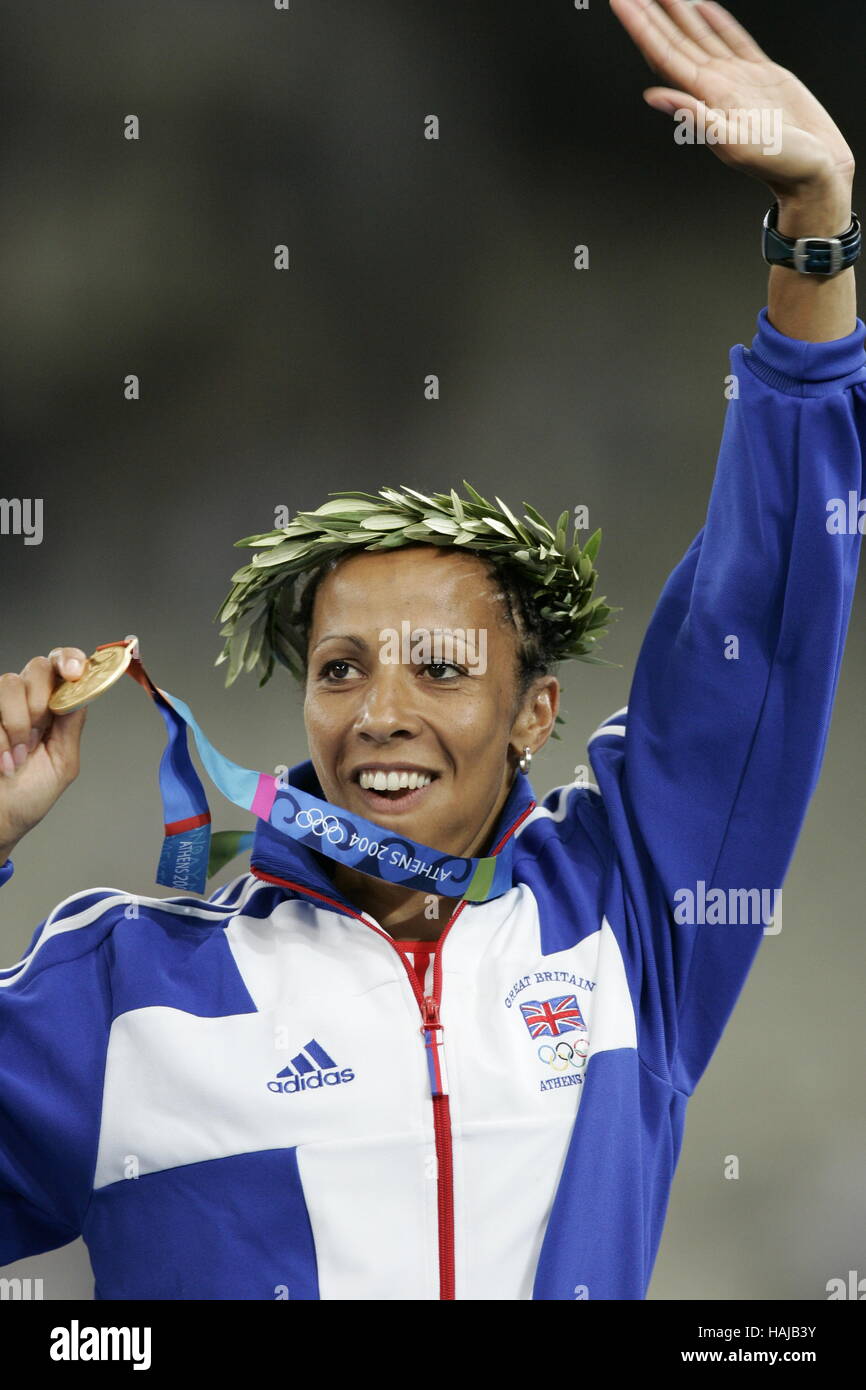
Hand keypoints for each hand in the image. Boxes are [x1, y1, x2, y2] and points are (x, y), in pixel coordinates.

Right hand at [0, 648, 88, 856]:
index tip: (74, 672)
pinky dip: (0, 738)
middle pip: (38, 666)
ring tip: (19, 755)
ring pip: (10, 683)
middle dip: (43, 699)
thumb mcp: (63, 762)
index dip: (70, 660)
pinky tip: (4, 761)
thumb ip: (72, 725)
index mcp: (53, 709)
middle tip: (40, 730)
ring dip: (18, 724)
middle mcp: (25, 701)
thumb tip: (85, 690)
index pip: (63, 665)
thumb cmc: (28, 797)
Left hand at [609, 0, 854, 200]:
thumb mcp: (734, 143)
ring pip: (701, 36)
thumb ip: (695, 117)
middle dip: (652, 15)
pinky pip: (734, 41)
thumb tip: (656, 96)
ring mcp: (738, 80)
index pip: (665, 55)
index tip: (623, 3)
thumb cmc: (781, 166)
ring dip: (679, 14)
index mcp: (707, 98)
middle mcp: (717, 86)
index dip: (642, 28)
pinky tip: (705, 8)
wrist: (815, 172)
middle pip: (676, 41)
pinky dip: (718, 22)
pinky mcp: (762, 76)